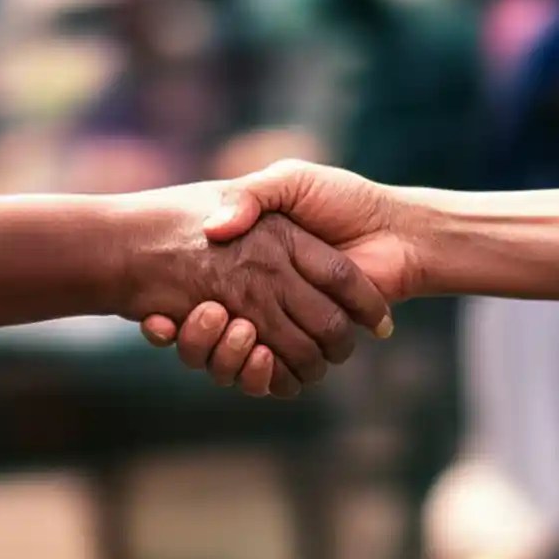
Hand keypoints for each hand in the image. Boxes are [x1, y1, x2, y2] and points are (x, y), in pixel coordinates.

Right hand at [141, 161, 421, 390]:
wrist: (401, 232)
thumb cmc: (345, 201)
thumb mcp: (288, 182)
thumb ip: (251, 197)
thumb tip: (215, 229)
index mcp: (250, 258)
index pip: (202, 288)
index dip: (181, 298)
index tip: (158, 307)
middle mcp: (261, 295)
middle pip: (214, 332)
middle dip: (198, 333)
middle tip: (196, 313)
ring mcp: (280, 324)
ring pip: (235, 358)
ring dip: (221, 353)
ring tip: (222, 324)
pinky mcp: (301, 348)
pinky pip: (267, 376)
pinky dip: (255, 374)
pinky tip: (255, 353)